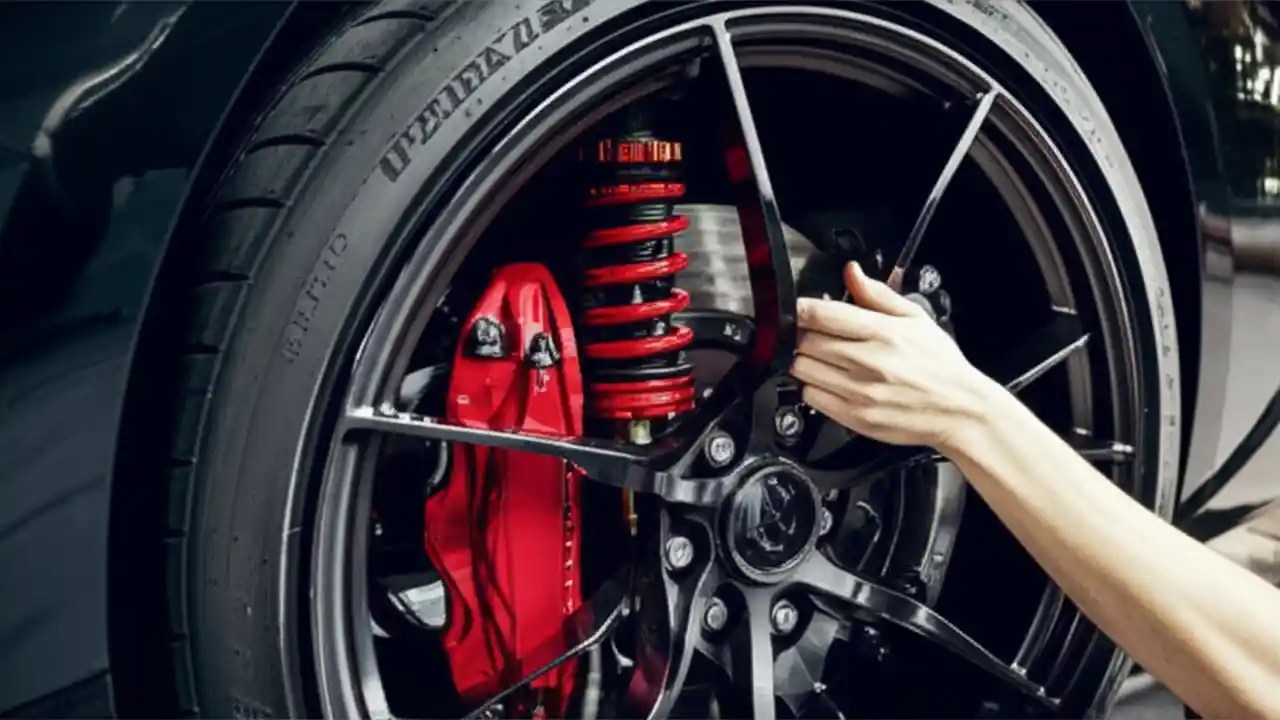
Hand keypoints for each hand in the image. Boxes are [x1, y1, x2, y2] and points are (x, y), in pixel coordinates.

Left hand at [790, 261, 998, 453]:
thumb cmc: (940, 365)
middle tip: (814, 334)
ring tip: (824, 358)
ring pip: (802, 368)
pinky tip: (829, 381)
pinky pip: (810, 396)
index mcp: (883, 333)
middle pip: (805, 341)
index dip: (800, 308)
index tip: (798, 308)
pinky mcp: (854, 417)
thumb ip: (878, 294)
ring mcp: (859, 392)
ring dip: (805, 360)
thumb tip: (851, 272)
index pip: (821, 314)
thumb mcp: (916, 319)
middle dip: (802, 334)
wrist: (960, 411)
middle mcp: (868, 362)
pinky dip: (811, 386)